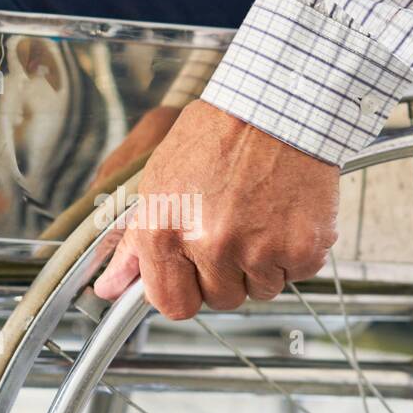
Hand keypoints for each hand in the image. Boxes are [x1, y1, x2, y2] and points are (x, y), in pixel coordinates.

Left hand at [93, 100, 338, 318]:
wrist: (276, 107)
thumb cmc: (218, 135)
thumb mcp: (160, 182)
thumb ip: (135, 243)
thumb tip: (110, 287)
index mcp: (168, 232)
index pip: (172, 305)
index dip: (183, 291)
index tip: (192, 275)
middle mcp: (212, 245)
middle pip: (220, 299)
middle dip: (226, 273)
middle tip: (232, 227)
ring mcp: (260, 250)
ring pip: (261, 290)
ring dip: (262, 264)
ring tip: (259, 216)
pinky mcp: (302, 247)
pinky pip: (296, 274)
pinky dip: (295, 252)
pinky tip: (285, 215)